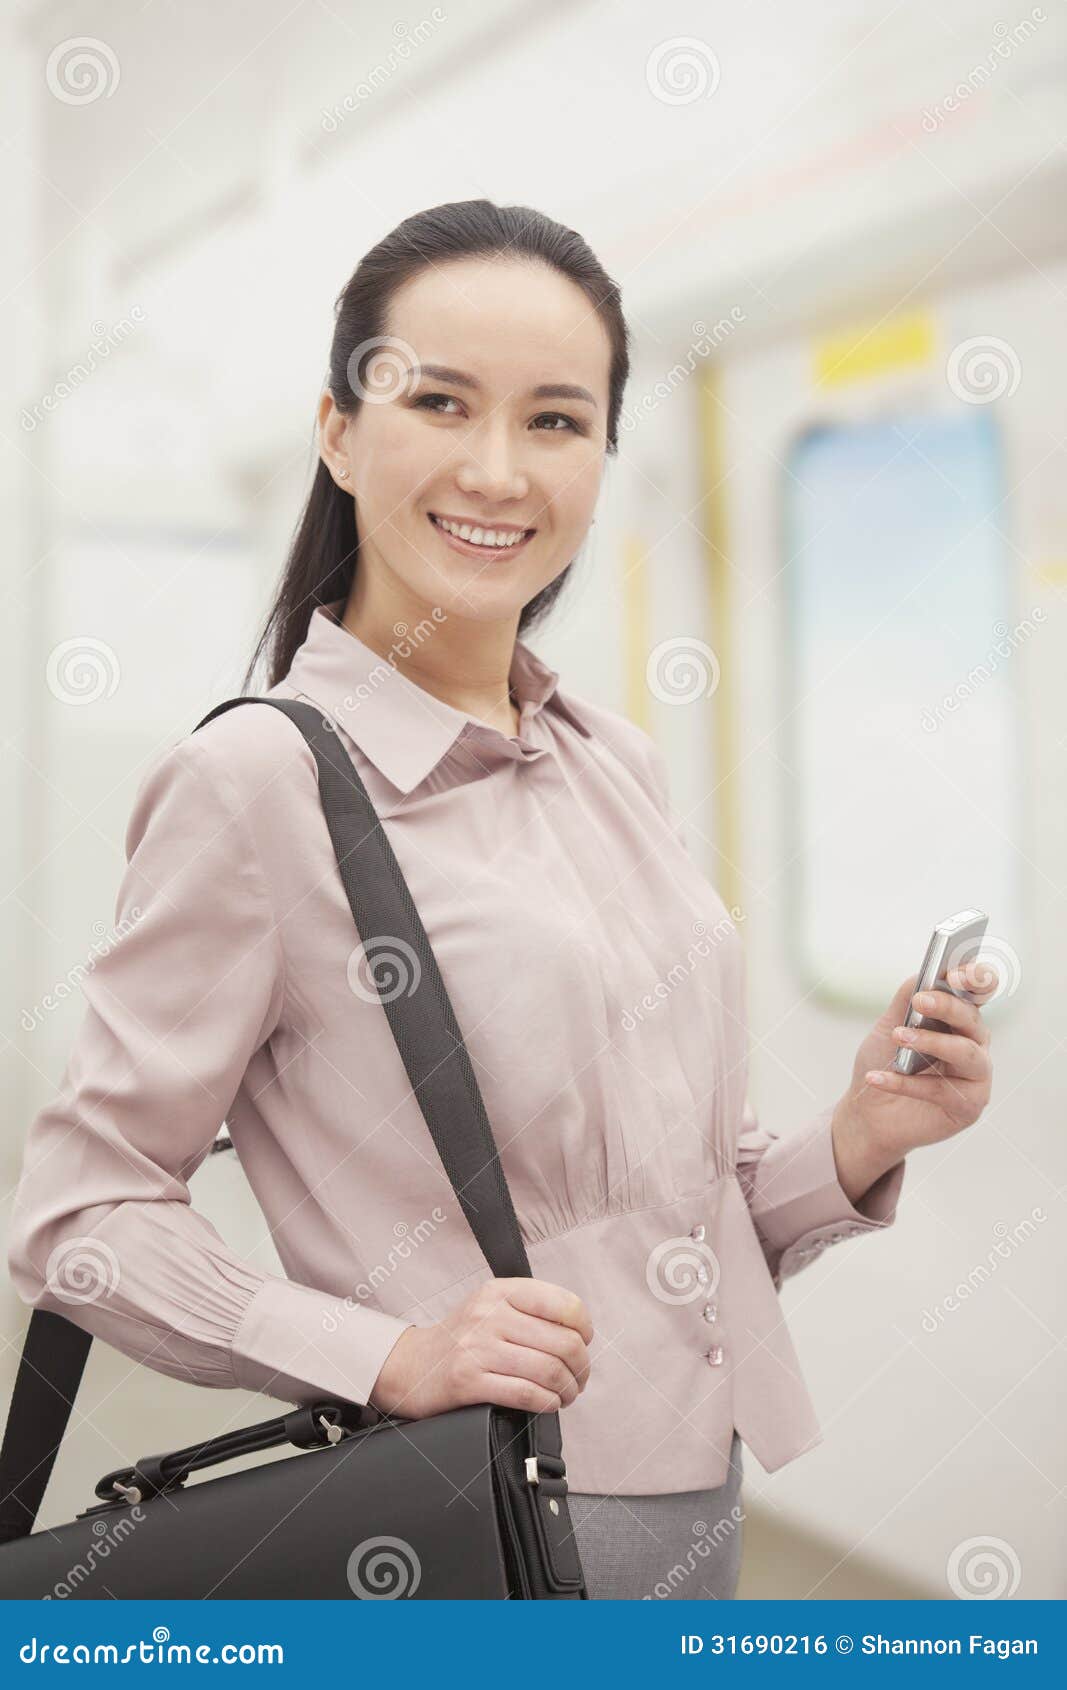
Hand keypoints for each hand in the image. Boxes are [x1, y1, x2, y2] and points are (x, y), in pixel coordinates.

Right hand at [367, 1277, 593, 1420]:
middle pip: (563, 1342)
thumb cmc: (461, 1339)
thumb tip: (579, 1331)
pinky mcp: (469, 1382)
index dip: (584, 1327)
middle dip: (581, 1367)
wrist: (410, 1366)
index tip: (584, 1342)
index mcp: (499, 1291)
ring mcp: (477, 1348)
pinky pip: (526, 1394)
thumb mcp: (490, 1307)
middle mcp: (489, 1314)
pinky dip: (547, 1403)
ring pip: (548, 1370)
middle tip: (579, 1378)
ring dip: (568, 1390)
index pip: (563, 1304)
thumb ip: (530, 1309)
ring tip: (567, 1394)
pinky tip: (548, 1404)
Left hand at [838, 961, 998, 1165]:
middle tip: (919, 1001)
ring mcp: (976, 1076)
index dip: (977, 979)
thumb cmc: (884, 1062)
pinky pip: (941, 1090)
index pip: (981, 991)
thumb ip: (907, 999)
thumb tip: (924, 975)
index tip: (955, 974)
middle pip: (973, 1020)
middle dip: (947, 1006)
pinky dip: (905, 1083)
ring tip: (899, 1037)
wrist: (868, 1111)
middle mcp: (975, 1044)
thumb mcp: (889, 1026)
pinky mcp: (969, 1106)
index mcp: (959, 1019)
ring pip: (966, 1052)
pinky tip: (877, 1078)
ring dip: (931, 1043)